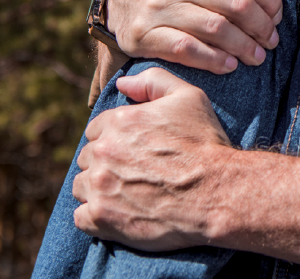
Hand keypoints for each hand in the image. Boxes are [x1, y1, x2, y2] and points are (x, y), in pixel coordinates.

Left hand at [73, 68, 233, 250]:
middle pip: (88, 158)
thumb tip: (122, 84)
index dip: (114, 141)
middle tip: (132, 175)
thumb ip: (153, 81)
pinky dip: (95, 218)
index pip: (96, 130)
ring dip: (98, 190)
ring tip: (126, 195)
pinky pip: (81, 218)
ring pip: (81, 186)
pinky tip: (117, 214)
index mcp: (118, 121)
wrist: (217, 191)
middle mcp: (103, 151)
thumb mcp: (189, 97)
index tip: (132, 152)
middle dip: (105, 165)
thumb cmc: (205, 144)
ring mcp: (100, 185)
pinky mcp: (102, 217)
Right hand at [108, 0, 282, 72]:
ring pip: (216, 29)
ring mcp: (161, 7)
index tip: (277, 15)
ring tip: (257, 57)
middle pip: (237, 5)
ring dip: (244, 47)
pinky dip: (213, 60)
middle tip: (271, 40)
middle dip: (262, 27)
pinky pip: (187, 50)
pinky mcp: (146, 34)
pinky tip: (229, 65)